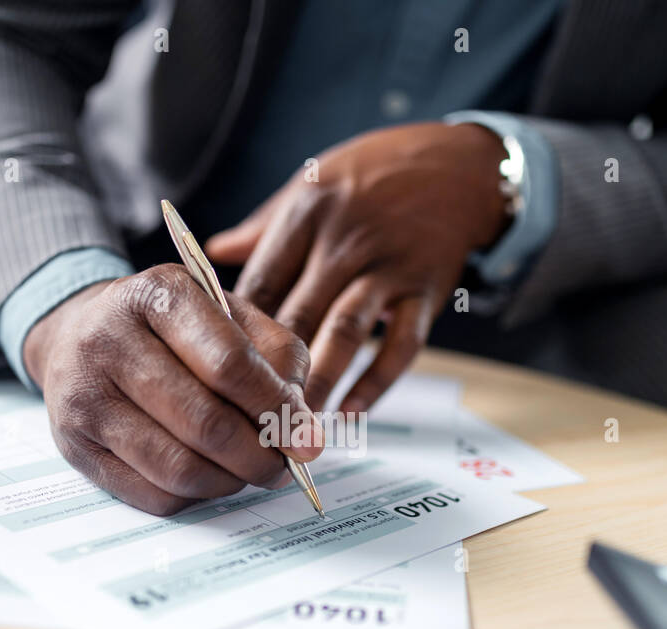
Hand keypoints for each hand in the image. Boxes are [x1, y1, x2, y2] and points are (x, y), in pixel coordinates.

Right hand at [23, 266, 321, 515]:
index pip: (230, 364)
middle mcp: (110, 340)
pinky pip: (153, 495)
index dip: (276, 410)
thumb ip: (277, 356)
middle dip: (259, 457)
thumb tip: (301, 427)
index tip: (306, 439)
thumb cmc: (171, 330)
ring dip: (229, 482)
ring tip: (246, 471)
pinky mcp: (74, 446)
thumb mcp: (229, 315)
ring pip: (179, 469)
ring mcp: (84, 396)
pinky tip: (206, 476)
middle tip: (282, 467)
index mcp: (159, 295)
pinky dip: (193, 497)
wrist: (78, 335)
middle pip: (206, 424)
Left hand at [206, 121, 508, 411]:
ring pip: (343, 333)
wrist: (457, 165)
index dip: (236, 330)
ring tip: (292, 425)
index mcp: (306, 214)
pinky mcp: (425, 292)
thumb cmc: (373, 175)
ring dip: (317, 382)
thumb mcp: (312, 183)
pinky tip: (350, 414)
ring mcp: (387, 268)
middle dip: (270, 369)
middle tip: (245, 414)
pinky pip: (400, 346)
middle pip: (296, 315)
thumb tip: (209, 256)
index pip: (261, 282)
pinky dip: (376, 383)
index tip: (217, 371)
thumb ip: (263, 227)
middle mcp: (344, 242)